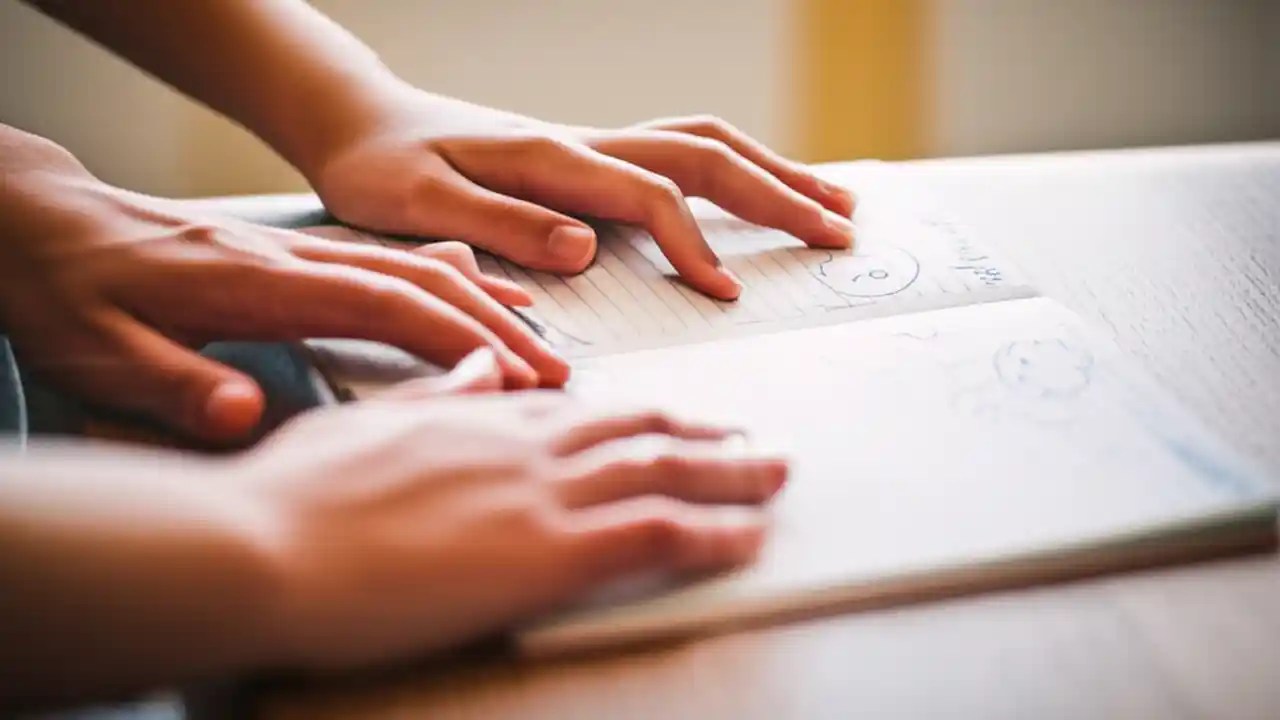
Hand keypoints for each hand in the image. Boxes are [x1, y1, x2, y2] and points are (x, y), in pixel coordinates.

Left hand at [0, 127, 568, 442]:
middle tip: (554, 377)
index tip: (511, 380)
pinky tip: (477, 283)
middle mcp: (290, 257)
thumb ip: (173, 382)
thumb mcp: (95, 348)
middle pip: (418, 282)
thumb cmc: (65, 287)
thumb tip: (246, 414)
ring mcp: (296, 251)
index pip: (381, 304)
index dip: (454, 341)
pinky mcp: (293, 255)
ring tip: (539, 343)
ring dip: (482, 304)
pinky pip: (388, 260)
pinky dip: (443, 275)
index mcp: (254, 282)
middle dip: (494, 330)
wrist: (36, 221)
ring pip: (412, 268)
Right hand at [235, 354, 785, 667]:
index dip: (640, 412)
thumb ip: (436, 395)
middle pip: (640, 428)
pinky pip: (658, 533)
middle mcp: (525, 442)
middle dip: (705, 434)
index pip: (585, 405)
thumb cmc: (295, 495)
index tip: (674, 417)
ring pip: (665, 470)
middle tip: (752, 439)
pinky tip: (750, 534)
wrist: (262, 546)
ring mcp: (541, 493)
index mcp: (483, 414)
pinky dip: (714, 532)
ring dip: (731, 473)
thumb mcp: (367, 425)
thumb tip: (483, 371)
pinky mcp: (547, 552)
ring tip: (775, 474)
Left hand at [301, 86, 856, 300]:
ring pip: (703, 146)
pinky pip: (681, 156)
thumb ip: (500, 223)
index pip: (650, 195)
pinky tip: (760, 190)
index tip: (727, 295)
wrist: (360, 122)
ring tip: (834, 203)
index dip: (694, 244)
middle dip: (778, 192)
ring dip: (773, 172)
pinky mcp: (589, 161)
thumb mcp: (417, 203)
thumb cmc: (379, 168)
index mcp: (551, 159)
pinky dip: (737, 171)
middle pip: (704, 155)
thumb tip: (589, 247)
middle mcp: (584, 144)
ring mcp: (593, 148)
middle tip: (841, 231)